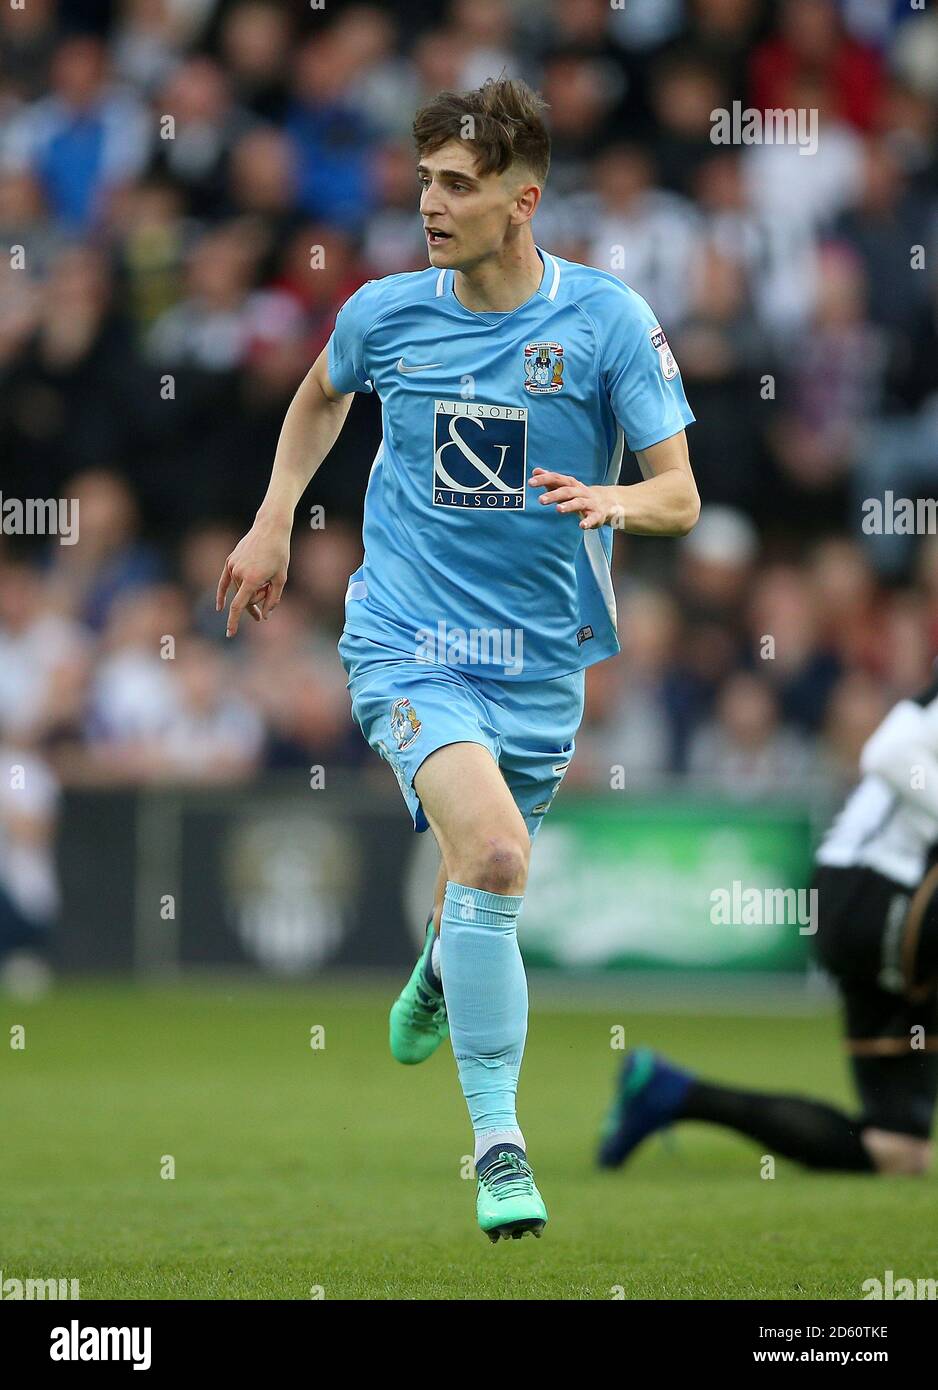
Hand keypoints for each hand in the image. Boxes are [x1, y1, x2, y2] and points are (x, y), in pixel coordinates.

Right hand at [216, 518, 290, 636]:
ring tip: (264, 582)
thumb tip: (264, 616)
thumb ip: (273, 599)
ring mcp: (232, 566)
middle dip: (256, 602)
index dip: (234, 621)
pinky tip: (220, 607)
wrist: (270, 528)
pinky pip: (224, 581)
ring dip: (251, 592)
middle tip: (265, 601)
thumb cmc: (279, 553)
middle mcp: (239, 572)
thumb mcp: (281, 578)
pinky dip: (223, 594)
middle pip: (245, 598)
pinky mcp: (230, 561)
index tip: (230, 634)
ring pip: (239, 590)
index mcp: (252, 578)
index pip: (239, 605)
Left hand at [529, 469, 614, 529]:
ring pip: (579, 503)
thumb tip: (535, 471)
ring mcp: (590, 503)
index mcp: (571, 484)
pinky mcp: (597, 515)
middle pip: (566, 491)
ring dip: (569, 505)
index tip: (531, 482)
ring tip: (558, 509)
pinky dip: (588, 522)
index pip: (557, 479)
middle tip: (540, 500)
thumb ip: (551, 480)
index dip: (544, 479)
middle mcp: (580, 491)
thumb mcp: (566, 486)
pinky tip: (582, 526)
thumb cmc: (580, 495)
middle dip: (554, 495)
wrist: (607, 502)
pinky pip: (593, 518)